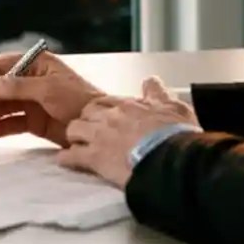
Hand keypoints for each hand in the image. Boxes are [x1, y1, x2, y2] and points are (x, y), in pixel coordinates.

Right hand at [0, 50, 104, 146]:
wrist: (99, 126)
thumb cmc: (78, 99)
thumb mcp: (46, 89)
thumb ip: (15, 87)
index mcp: (36, 64)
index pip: (3, 65)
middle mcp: (30, 81)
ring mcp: (31, 102)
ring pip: (2, 107)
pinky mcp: (34, 122)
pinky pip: (11, 123)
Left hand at [57, 76, 200, 188]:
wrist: (171, 160)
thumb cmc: (176, 136)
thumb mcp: (175, 107)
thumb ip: (160, 93)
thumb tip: (152, 82)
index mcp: (129, 105)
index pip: (107, 100)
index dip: (104, 108)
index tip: (105, 113)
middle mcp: (111, 117)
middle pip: (87, 112)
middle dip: (87, 119)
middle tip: (90, 128)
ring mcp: (100, 136)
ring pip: (74, 129)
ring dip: (75, 136)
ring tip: (77, 143)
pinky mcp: (95, 158)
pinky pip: (71, 156)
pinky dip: (67, 159)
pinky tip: (66, 161)